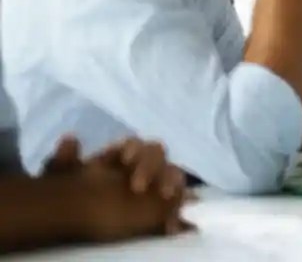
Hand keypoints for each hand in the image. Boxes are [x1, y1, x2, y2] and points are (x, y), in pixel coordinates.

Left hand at [42, 137, 191, 234]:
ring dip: (172, 182)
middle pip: (158, 157)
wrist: (72, 225)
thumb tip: (70, 138)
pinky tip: (172, 221)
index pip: (137, 145)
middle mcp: (143, 169)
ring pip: (172, 176)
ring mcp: (155, 189)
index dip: (134, 149)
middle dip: (151, 166)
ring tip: (166, 195)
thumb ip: (65, 160)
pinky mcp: (162, 212)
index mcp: (123, 159)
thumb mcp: (61, 178)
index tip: (124, 160)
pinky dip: (178, 212)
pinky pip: (177, 207)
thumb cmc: (70, 198)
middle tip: (137, 187)